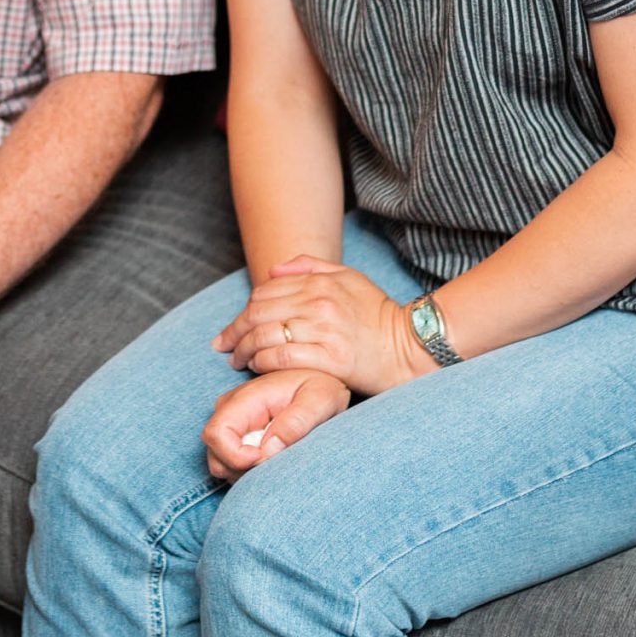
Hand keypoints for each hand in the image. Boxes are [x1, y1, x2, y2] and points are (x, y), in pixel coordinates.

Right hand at [201, 369, 349, 481]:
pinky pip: (232, 462)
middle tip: (277, 462)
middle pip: (215, 454)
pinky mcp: (238, 433)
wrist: (321, 378)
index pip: (215, 434)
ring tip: (279, 458)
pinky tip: (274, 458)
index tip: (264, 459)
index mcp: (246, 398)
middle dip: (242, 470)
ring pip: (221, 463)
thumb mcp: (321, 400)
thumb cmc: (322, 387)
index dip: (235, 457)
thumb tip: (267, 450)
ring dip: (246, 472)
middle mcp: (230, 409)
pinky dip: (249, 470)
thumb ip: (296, 423)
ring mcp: (233, 422)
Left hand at [212, 257, 436, 395]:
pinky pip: (282, 359)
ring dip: (244, 350)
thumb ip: (311, 268)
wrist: (411, 347)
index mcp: (321, 283)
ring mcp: (324, 332)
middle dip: (234, 332)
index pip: (265, 292)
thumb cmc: (378, 314)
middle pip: (258, 314)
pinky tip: (257, 369)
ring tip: (237, 361)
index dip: (242, 310)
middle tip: (224, 347)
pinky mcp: (331, 360)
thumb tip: (273, 271)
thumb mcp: (349, 277)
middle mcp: (319, 304)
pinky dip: (263, 363)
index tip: (233, 327)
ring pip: (265, 336)